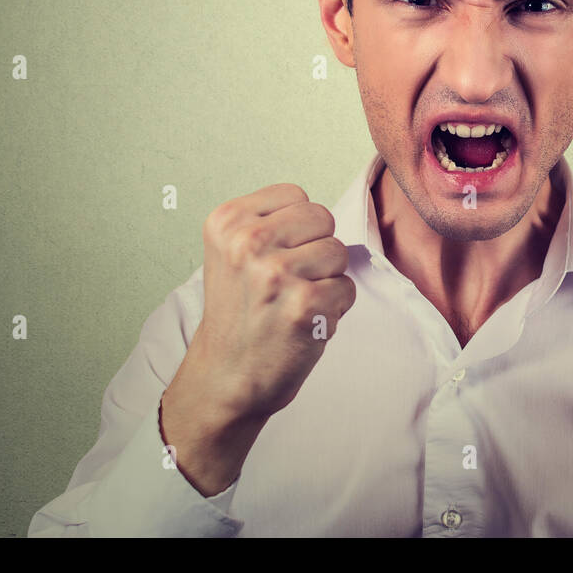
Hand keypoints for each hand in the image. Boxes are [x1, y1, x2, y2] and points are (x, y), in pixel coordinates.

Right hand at [161, 184, 355, 493]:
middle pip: (322, 218)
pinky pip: (347, 288)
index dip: (296, 229)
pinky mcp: (304, 305)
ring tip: (293, 302)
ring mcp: (276, 273)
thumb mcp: (232, 251)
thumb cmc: (239, 314)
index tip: (273, 258)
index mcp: (228, 221)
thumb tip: (322, 214)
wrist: (226, 377)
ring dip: (326, 280)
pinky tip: (303, 322)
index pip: (296, 196)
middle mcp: (248, 242)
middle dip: (315, 249)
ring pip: (339, 252)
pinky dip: (334, 309)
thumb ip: (270, 221)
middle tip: (286, 284)